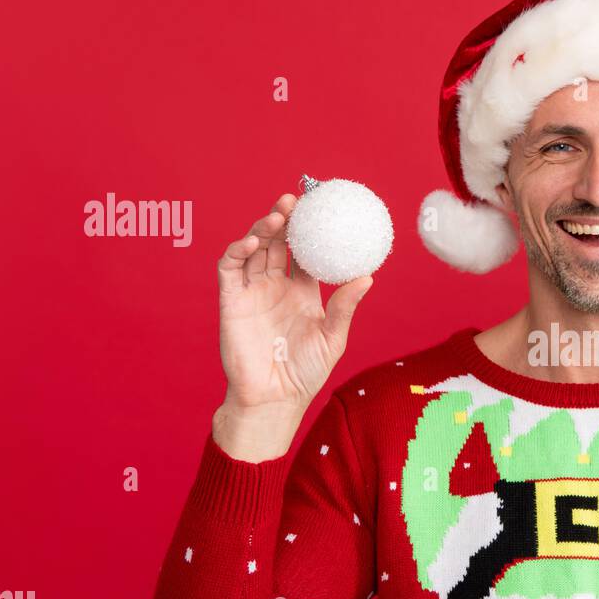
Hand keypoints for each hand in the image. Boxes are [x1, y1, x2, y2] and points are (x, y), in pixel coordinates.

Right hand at [216, 193, 374, 414]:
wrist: (274, 399)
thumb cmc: (306, 372)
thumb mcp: (333, 337)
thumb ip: (345, 307)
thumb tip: (368, 277)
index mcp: (302, 290)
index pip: (304, 251)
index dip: (310, 229)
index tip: (322, 207)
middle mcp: (275, 285)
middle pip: (277, 242)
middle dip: (285, 218)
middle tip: (297, 199)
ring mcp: (252, 291)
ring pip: (254, 248)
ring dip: (263, 228)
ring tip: (278, 214)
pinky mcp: (231, 300)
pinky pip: (231, 269)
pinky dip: (238, 251)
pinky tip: (253, 242)